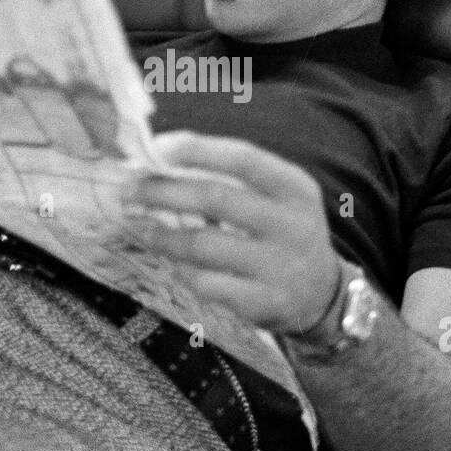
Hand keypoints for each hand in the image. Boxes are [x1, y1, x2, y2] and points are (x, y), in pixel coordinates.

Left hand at [119, 130, 340, 335]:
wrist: (321, 294)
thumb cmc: (282, 231)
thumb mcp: (278, 197)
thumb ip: (232, 177)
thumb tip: (162, 158)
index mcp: (295, 188)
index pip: (243, 158)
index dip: (197, 149)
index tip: (157, 146)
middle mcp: (292, 225)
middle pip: (216, 199)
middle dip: (164, 191)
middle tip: (130, 190)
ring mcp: (279, 267)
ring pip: (205, 245)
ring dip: (162, 233)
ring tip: (138, 225)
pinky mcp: (263, 303)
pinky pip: (208, 284)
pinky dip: (182, 270)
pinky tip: (171, 261)